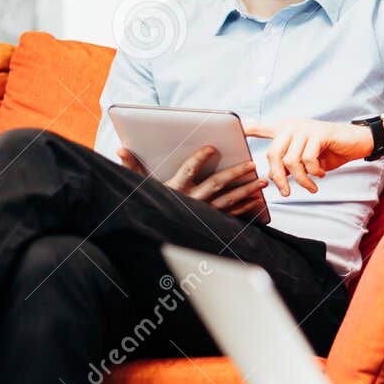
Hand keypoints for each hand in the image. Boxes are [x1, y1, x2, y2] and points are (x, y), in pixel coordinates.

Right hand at [118, 145, 269, 222]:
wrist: (156, 236)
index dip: (199, 158)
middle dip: (235, 173)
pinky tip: (257, 201)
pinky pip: (231, 216)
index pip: (188, 170)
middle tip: (252, 164)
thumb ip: (133, 167)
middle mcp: (191, 201)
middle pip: (216, 183)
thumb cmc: (150, 206)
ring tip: (262, 182)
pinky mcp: (211, 224)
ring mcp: (203, 213)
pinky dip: (245, 208)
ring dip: (247, 190)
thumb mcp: (141, 187)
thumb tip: (120, 148)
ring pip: (228, 200)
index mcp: (175, 189)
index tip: (212, 147)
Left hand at [243, 118, 370, 195]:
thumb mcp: (306, 159)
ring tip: (312, 187)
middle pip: (273, 154)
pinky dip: (314, 172)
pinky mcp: (318, 133)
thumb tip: (275, 177)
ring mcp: (304, 128)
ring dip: (301, 180)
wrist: (357, 142)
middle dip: (278, 178)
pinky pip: (308, 159)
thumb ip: (290, 164)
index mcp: (286, 130)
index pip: (261, 128)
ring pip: (291, 161)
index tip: (234, 128)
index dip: (246, 129)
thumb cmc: (330, 151)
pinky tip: (321, 175)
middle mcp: (292, 126)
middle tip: (286, 193)